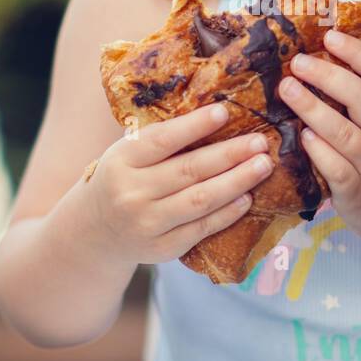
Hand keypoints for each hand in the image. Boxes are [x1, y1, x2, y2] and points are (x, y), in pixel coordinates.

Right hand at [82, 104, 273, 264]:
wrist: (96, 231)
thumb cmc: (122, 179)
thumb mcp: (126, 153)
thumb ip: (161, 139)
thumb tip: (216, 114)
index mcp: (122, 160)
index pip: (162, 140)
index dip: (195, 126)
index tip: (225, 112)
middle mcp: (132, 193)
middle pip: (190, 170)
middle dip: (231, 154)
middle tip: (260, 142)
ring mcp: (147, 223)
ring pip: (201, 200)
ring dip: (238, 181)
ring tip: (263, 166)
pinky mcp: (163, 248)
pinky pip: (202, 228)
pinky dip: (228, 213)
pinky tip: (247, 197)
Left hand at [278, 29, 360, 247]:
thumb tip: (319, 55)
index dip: (356, 52)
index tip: (329, 36)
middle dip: (329, 77)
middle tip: (297, 63)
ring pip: (347, 135)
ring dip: (314, 110)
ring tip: (288, 90)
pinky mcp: (360, 194)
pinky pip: (338, 171)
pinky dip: (319, 153)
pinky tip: (301, 138)